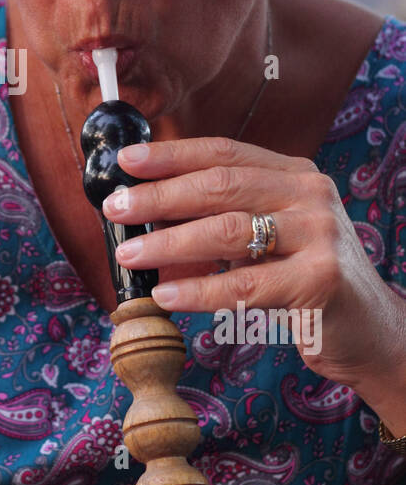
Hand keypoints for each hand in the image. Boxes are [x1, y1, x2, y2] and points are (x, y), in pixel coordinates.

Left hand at [102, 135, 405, 396]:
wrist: (370, 331)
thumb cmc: (306, 280)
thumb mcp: (267, 240)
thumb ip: (219, 222)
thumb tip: (145, 222)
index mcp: (294, 174)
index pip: (224, 153)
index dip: (171, 154)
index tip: (126, 162)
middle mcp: (310, 195)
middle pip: (221, 187)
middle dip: (160, 197)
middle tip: (116, 209)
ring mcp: (320, 235)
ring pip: (228, 232)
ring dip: (169, 244)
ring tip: (130, 255)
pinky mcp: (322, 281)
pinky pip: (245, 285)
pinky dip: (198, 290)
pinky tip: (165, 296)